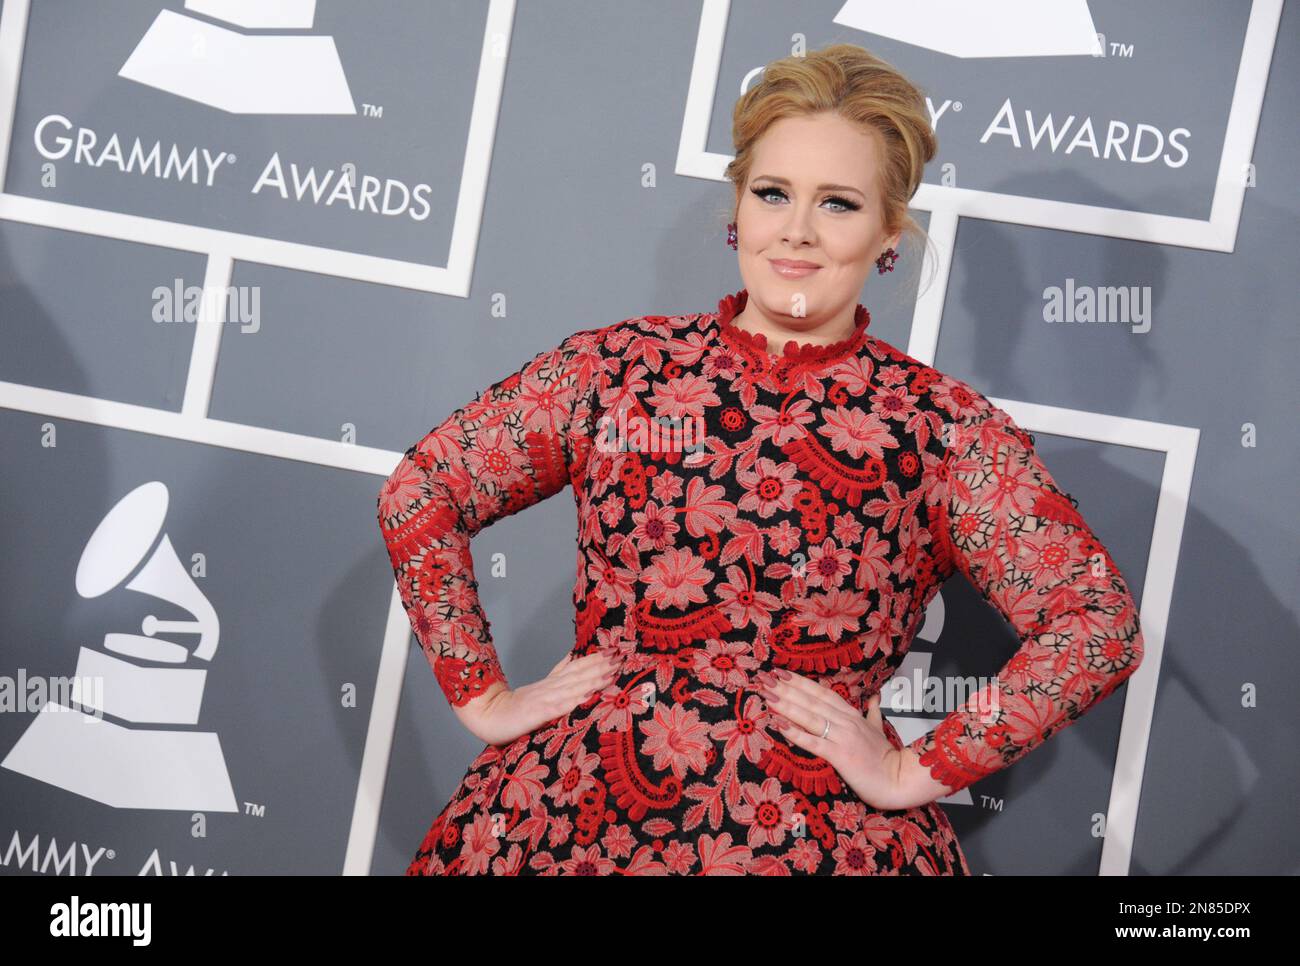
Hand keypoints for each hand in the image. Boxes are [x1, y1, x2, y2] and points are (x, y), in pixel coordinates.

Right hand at [458, 650, 619, 746]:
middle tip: (621, 655)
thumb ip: (558, 675)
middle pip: (578, 673)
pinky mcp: (536, 715)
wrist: (485, 715)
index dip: (596, 658)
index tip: (615, 650)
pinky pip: (558, 708)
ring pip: (572, 687)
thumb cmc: (515, 708)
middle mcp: (550, 688)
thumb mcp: (540, 688)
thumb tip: (575, 658)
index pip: (576, 667)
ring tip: (612, 671)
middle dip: (601, 664)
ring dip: (593, 678)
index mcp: (551, 683)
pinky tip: (588, 697)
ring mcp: (543, 700)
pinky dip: (574, 701)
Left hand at [755, 668, 913, 810]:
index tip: (779, 671)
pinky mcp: (840, 756)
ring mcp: (842, 737)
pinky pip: (814, 742)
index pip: (821, 692)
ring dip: (786, 705)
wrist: (899, 779)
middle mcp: (845, 721)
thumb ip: (873, 712)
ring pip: (810, 717)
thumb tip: (875, 697)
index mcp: (851, 714)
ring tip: (766, 695)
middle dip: (785, 688)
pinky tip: (779, 724)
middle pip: (811, 700)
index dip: (800, 682)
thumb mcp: (878, 729)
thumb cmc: (886, 757)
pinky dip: (795, 733)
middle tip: (763, 677)